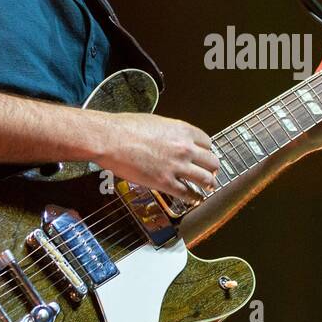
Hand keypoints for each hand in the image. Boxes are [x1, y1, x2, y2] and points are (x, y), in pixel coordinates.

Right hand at [94, 111, 219, 202]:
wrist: (110, 139)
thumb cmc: (126, 127)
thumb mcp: (156, 122)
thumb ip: (170, 133)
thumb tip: (172, 139)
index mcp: (183, 130)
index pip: (207, 142)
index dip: (206, 150)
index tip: (205, 154)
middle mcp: (185, 148)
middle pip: (211, 161)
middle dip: (212, 167)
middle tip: (211, 171)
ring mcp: (177, 166)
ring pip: (205, 178)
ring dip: (208, 183)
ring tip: (208, 186)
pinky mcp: (165, 182)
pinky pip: (187, 193)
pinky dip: (194, 198)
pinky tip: (195, 199)